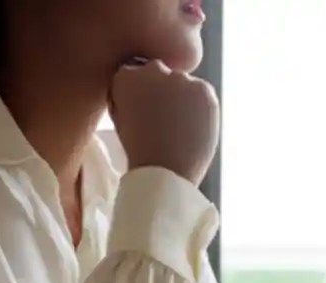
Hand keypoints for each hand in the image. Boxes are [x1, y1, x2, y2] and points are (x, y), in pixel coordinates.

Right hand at [110, 58, 219, 184]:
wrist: (165, 171)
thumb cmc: (140, 150)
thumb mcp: (120, 115)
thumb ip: (129, 92)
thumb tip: (139, 77)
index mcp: (125, 75)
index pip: (136, 72)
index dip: (143, 94)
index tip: (145, 112)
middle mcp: (152, 69)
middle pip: (160, 72)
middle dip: (163, 90)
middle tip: (165, 119)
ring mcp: (180, 78)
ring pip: (183, 82)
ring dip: (183, 97)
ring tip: (179, 127)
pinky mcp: (204, 89)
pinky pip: (203, 92)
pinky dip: (201, 106)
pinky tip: (192, 126)